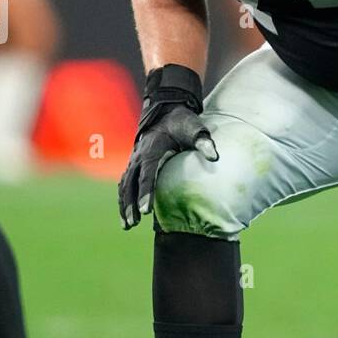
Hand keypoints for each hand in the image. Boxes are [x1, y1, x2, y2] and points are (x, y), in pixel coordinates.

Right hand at [119, 64, 217, 228]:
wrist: (166, 111)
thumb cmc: (182, 122)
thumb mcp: (195, 128)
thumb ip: (204, 141)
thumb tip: (214, 156)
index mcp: (152, 149)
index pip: (147, 174)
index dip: (145, 192)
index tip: (145, 210)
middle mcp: (138, 156)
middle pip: (130, 183)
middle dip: (131, 203)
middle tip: (134, 222)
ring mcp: (134, 161)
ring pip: (124, 185)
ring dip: (124, 205)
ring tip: (128, 225)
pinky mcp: (133, 165)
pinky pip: (124, 184)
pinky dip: (123, 200)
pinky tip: (127, 216)